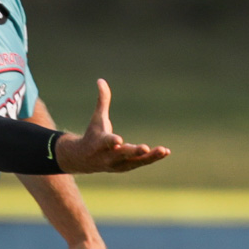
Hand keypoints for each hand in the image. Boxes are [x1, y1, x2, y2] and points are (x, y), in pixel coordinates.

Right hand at [54, 80, 170, 175]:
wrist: (83, 159)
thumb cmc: (93, 134)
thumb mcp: (97, 118)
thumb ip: (102, 101)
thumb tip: (101, 80)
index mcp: (99, 143)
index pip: (106, 142)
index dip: (112, 141)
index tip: (119, 140)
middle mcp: (108, 156)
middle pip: (122, 154)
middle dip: (134, 151)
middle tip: (145, 148)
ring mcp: (118, 164)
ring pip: (135, 161)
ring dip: (149, 157)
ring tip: (164, 150)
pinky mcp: (126, 167)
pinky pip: (141, 163)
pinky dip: (153, 158)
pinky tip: (165, 152)